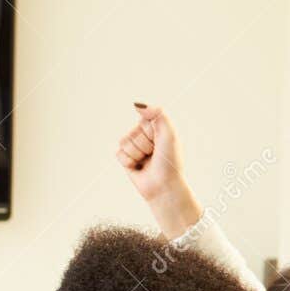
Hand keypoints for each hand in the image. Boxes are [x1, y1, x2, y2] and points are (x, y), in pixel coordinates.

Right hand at [117, 105, 201, 236]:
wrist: (164, 186)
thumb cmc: (170, 161)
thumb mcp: (169, 134)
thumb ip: (157, 114)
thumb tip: (136, 104)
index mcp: (156, 127)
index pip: (143, 119)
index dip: (151, 131)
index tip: (161, 141)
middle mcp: (144, 135)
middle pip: (132, 132)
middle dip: (144, 145)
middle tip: (154, 154)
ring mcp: (134, 147)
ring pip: (124, 142)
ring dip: (137, 154)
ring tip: (147, 161)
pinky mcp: (125, 159)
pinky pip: (118, 154)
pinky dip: (128, 162)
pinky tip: (138, 167)